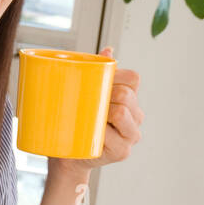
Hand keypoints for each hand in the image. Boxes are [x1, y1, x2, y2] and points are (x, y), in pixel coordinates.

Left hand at [47, 46, 143, 182]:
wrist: (68, 155)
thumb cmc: (77, 121)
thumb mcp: (86, 94)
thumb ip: (97, 72)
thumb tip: (108, 49)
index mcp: (131, 98)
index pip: (133, 79)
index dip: (116, 76)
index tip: (97, 81)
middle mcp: (136, 116)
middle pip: (125, 95)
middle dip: (105, 94)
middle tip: (85, 101)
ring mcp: (131, 135)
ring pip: (121, 112)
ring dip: (102, 112)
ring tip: (87, 117)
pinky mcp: (123, 151)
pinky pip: (111, 135)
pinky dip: (99, 132)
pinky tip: (90, 134)